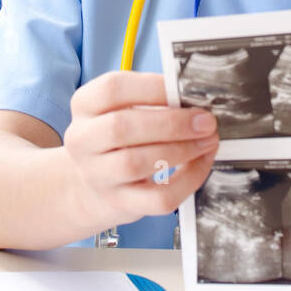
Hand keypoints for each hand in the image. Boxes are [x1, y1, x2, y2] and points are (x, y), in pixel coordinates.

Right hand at [64, 71, 219, 231]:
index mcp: (85, 105)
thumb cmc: (119, 137)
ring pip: (135, 164)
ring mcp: (97, 175)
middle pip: (120, 128)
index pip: (112, 89)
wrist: (93, 184)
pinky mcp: (120, 203)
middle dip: (171, 123)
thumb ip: (153, 99)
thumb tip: (196, 98)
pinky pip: (157, 198)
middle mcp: (83, 140)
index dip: (152, 87)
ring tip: (208, 140)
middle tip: (206, 121)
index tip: (184, 89)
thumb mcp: (123, 108)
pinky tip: (201, 164)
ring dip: (181, 150)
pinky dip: (186, 180)